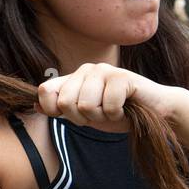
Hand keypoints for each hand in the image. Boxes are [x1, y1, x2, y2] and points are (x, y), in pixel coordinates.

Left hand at [36, 62, 183, 129]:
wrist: (153, 112)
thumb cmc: (117, 112)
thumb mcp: (84, 115)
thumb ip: (61, 109)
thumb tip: (35, 105)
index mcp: (73, 78)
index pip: (45, 90)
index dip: (54, 110)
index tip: (73, 116)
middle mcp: (85, 70)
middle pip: (65, 102)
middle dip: (82, 118)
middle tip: (100, 114)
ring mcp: (104, 70)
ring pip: (86, 105)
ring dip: (101, 116)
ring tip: (113, 110)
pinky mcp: (122, 77)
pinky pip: (108, 105)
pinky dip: (116, 114)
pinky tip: (125, 107)